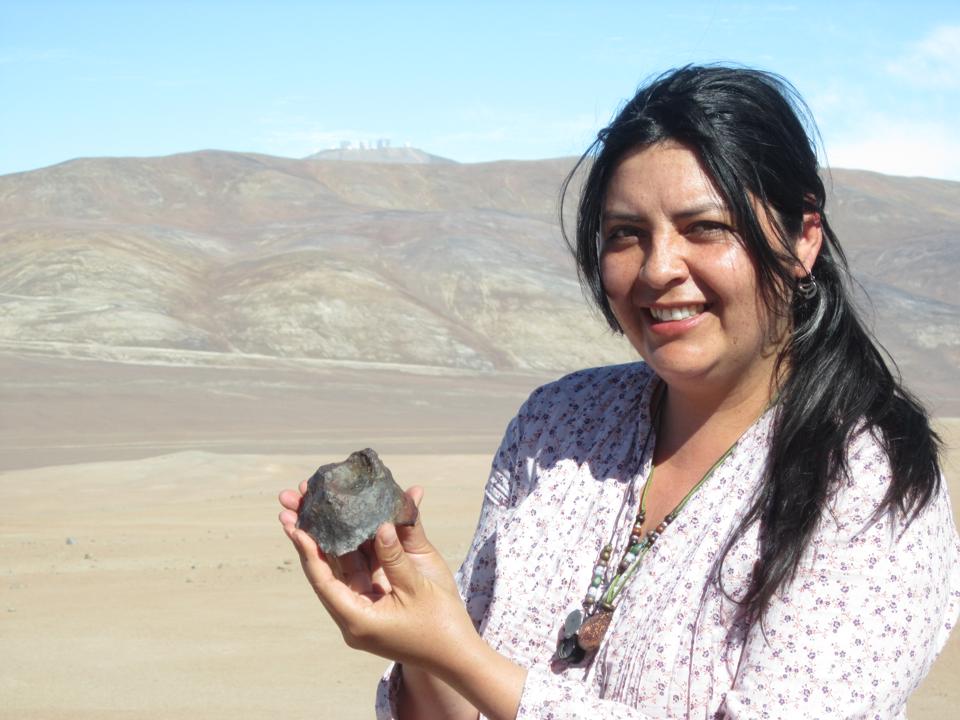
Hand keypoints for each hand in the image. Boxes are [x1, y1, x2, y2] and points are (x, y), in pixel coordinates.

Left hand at [277, 481, 474, 669]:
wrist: (458, 656)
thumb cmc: (441, 625)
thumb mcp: (419, 586)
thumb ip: (397, 555)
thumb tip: (381, 524)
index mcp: (357, 619)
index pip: (323, 579)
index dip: (307, 549)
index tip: (293, 522)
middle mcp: (353, 615)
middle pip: (325, 568)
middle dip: (310, 533)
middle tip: (291, 500)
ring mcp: (363, 608)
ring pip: (342, 565)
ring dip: (330, 534)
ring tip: (311, 501)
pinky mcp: (376, 601)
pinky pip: (362, 567)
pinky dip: (357, 543)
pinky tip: (350, 517)